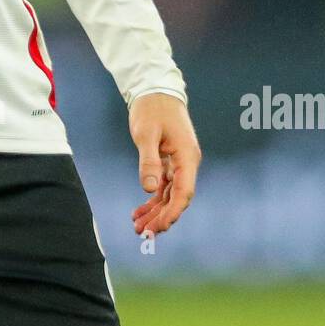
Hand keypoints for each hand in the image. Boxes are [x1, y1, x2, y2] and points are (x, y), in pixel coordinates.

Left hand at [129, 93, 201, 236]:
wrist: (156, 91)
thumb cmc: (152, 109)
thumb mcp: (147, 134)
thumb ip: (149, 162)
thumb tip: (150, 189)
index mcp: (187, 157)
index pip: (184, 193)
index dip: (172, 213)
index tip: (157, 228)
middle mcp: (187, 163)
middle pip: (177, 199)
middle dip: (161, 218)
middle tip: (143, 234)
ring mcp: (179, 164)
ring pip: (169, 196)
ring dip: (155, 212)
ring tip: (137, 227)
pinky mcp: (169, 162)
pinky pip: (163, 187)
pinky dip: (152, 200)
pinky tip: (139, 212)